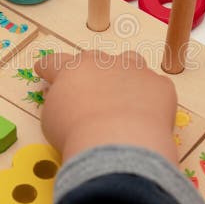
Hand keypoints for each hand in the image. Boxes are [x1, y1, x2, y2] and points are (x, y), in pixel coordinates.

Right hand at [34, 50, 177, 164]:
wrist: (117, 144)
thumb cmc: (75, 133)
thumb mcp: (52, 120)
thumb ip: (59, 104)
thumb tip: (69, 103)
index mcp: (72, 70)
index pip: (55, 63)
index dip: (48, 67)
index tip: (44, 69)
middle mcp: (104, 63)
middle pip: (96, 60)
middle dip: (92, 73)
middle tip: (92, 92)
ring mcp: (135, 71)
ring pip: (130, 62)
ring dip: (126, 74)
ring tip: (126, 95)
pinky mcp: (160, 85)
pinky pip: (155, 88)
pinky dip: (150, 99)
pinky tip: (148, 117)